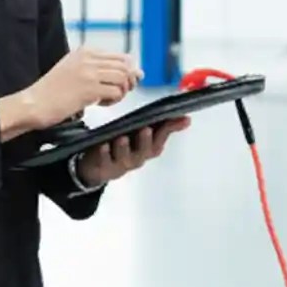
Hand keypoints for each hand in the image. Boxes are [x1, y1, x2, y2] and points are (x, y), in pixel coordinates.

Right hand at [23, 47, 141, 127]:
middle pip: (125, 66)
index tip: (123, 84)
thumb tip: (136, 72)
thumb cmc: (52, 92)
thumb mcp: (74, 71)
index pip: (120, 56)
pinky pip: (116, 92)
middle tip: (117, 94)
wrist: (33, 103)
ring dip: (121, 92)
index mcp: (85, 51)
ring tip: (106, 99)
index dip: (127, 72)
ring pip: (123, 77)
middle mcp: (88, 58)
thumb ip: (100, 69)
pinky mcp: (89, 89)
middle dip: (127, 82)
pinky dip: (113, 100)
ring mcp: (89, 72)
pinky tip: (100, 104)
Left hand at [77, 117, 191, 186]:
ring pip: (125, 158)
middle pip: (144, 152)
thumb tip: (186, 118)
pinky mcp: (104, 167)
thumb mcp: (143, 136)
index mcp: (147, 150)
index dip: (167, 130)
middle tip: (146, 129)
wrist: (101, 167)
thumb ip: (164, 127)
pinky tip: (103, 146)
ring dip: (124, 148)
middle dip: (146, 141)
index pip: (159, 140)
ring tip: (123, 137)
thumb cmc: (126, 148)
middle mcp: (137, 158)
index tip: (175, 120)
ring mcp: (121, 164)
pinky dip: (104, 154)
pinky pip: (105, 162)